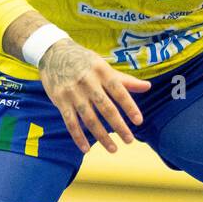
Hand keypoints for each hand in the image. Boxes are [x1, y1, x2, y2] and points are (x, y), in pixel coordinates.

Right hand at [39, 39, 150, 153]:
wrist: (54, 52)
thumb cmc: (85, 61)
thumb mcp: (104, 66)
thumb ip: (125, 80)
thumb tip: (148, 87)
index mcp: (102, 71)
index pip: (119, 91)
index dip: (129, 106)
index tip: (139, 121)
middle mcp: (88, 82)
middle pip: (105, 107)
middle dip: (118, 126)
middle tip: (130, 140)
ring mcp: (73, 92)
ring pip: (89, 118)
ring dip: (101, 136)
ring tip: (113, 149)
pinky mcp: (60, 100)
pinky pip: (70, 122)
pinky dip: (78, 137)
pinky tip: (86, 149)